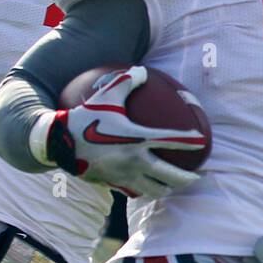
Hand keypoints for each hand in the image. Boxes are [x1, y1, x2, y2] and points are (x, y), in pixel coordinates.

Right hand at [48, 66, 201, 197]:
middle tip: (197, 176)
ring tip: (175, 185)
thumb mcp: (106, 95)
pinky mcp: (114, 184)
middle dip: (188, 179)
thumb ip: (127, 81)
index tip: (202, 141)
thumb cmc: (85, 118)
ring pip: (155, 190)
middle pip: (170, 177)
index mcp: (137, 138)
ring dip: (168, 188)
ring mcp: (125, 176)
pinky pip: (136, 192)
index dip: (190, 141)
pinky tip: (150, 188)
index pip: (171, 140)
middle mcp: (135, 161)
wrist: (60, 143)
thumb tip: (142, 71)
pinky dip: (146, 191)